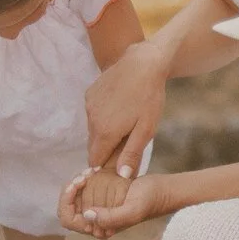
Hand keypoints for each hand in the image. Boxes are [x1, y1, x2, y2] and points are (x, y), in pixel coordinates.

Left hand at [60, 168, 166, 239]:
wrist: (164, 190)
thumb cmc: (151, 201)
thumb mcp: (133, 210)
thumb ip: (111, 217)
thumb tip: (87, 215)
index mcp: (100, 229)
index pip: (68, 219)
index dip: (67, 201)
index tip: (78, 183)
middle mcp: (96, 221)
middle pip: (68, 207)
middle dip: (71, 189)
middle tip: (85, 174)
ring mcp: (99, 208)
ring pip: (75, 196)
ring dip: (78, 181)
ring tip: (91, 171)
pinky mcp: (103, 196)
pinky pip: (84, 188)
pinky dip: (86, 178)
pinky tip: (95, 170)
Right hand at [83, 41, 171, 181]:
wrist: (143, 63)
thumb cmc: (149, 97)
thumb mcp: (146, 129)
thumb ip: (132, 154)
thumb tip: (122, 176)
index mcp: (105, 132)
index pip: (95, 160)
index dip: (105, 165)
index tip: (119, 161)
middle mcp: (91, 120)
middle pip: (93, 145)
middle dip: (107, 148)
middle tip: (128, 138)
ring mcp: (89, 105)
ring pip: (93, 129)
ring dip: (105, 131)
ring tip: (126, 119)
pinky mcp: (90, 93)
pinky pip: (93, 113)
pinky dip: (103, 115)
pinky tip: (120, 105)